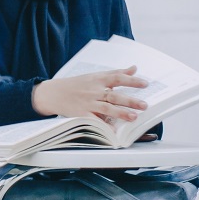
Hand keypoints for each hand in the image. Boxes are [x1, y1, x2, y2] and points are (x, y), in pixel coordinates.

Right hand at [31, 66, 148, 122]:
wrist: (53, 93)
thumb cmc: (76, 84)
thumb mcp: (94, 75)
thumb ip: (115, 73)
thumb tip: (134, 68)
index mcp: (97, 79)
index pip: (117, 78)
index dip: (131, 80)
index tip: (145, 83)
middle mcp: (93, 91)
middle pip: (113, 95)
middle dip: (130, 100)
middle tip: (144, 105)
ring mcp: (87, 103)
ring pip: (106, 108)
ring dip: (120, 112)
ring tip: (134, 117)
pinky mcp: (81, 114)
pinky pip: (94, 120)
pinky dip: (104, 126)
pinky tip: (113, 131)